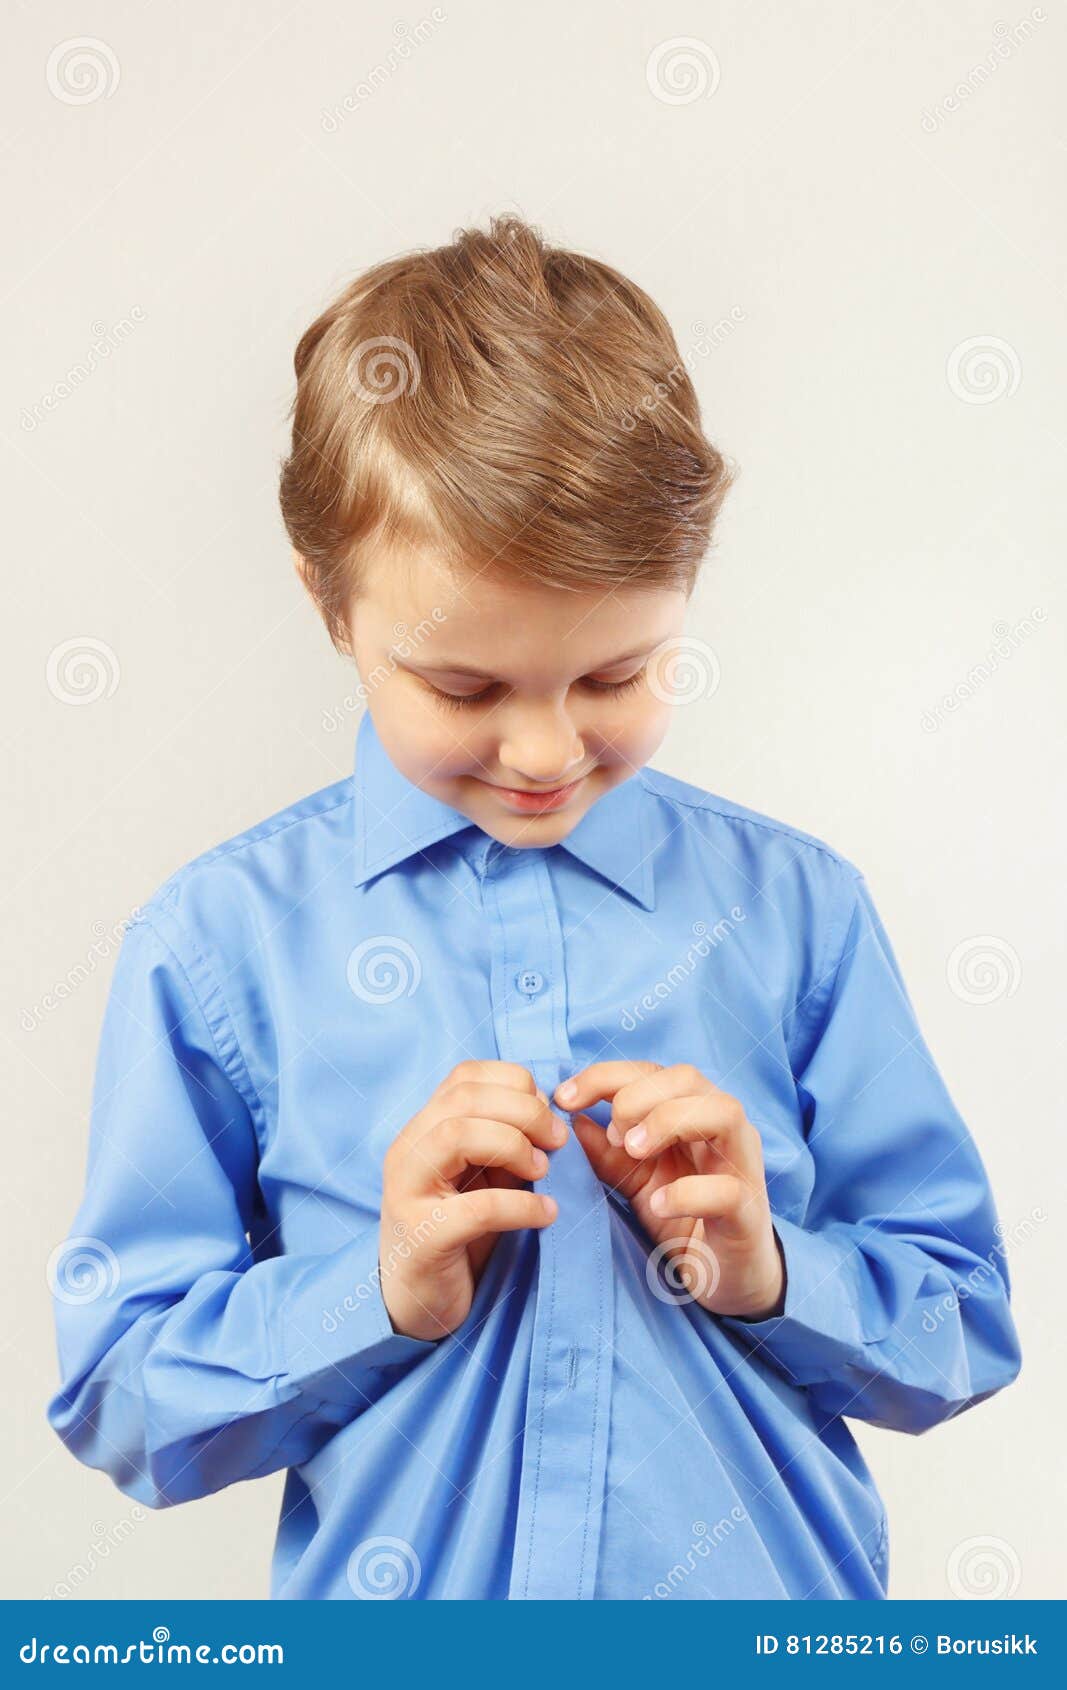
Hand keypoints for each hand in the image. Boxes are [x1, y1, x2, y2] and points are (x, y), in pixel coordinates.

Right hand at [379, 1059, 564, 1340]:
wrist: (418, 1302)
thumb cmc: (458, 1235)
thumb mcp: (484, 1177)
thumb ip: (506, 1142)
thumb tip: (551, 1115)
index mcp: (422, 1128)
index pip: (465, 1076)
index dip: (514, 1082)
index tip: (548, 1110)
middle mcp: (407, 1151)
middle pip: (464, 1099)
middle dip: (523, 1111)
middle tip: (558, 1140)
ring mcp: (407, 1192)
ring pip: (457, 1136)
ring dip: (513, 1145)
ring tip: (544, 1172)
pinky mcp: (422, 1237)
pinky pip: (476, 1207)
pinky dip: (521, 1206)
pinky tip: (546, 1214)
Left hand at [554, 1061, 784, 1320]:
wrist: (725, 1278)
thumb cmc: (683, 1218)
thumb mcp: (636, 1182)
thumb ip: (607, 1152)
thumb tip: (571, 1118)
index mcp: (693, 1113)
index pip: (652, 1072)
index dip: (605, 1076)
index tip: (563, 1098)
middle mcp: (724, 1129)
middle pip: (688, 1078)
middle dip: (638, 1096)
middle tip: (613, 1135)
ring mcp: (742, 1167)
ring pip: (723, 1113)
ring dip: (669, 1122)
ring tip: (634, 1151)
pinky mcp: (748, 1213)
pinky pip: (727, 1189)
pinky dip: (687, 1192)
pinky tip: (659, 1204)